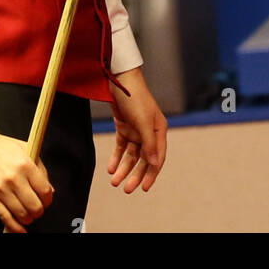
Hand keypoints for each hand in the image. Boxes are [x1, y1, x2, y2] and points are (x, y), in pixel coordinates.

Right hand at [0, 132, 53, 231]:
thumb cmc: (1, 147)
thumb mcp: (26, 149)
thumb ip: (40, 169)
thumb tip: (49, 189)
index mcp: (26, 164)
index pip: (44, 190)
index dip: (48, 200)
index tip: (46, 201)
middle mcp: (15, 178)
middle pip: (34, 205)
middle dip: (38, 211)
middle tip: (37, 210)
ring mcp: (1, 188)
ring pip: (21, 214)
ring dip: (27, 219)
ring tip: (27, 216)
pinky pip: (5, 217)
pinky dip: (14, 227)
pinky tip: (19, 229)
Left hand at [106, 67, 167, 193]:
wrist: (119, 79)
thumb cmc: (135, 98)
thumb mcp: (142, 122)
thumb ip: (148, 143)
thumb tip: (154, 164)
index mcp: (159, 130)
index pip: (157, 157)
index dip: (152, 173)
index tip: (145, 188)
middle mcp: (149, 132)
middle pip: (144, 159)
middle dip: (136, 175)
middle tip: (127, 189)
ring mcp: (136, 130)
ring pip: (131, 155)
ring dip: (123, 169)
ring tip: (114, 181)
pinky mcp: (124, 127)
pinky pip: (121, 147)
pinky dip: (116, 158)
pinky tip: (110, 168)